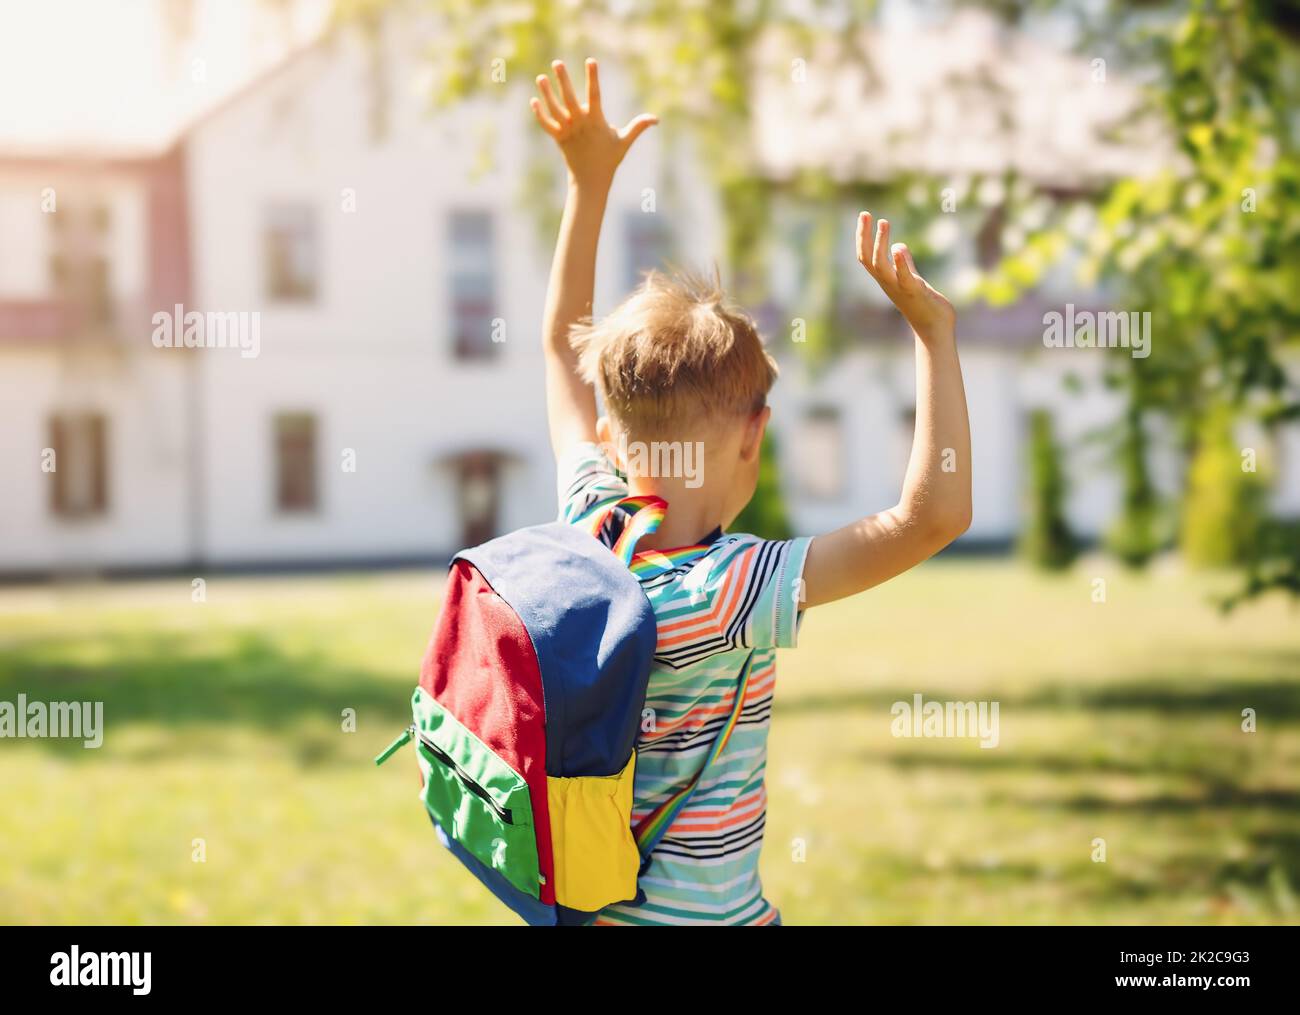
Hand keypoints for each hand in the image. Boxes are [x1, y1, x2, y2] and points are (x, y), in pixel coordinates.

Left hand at [530, 58, 657, 189]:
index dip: (593, 77)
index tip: (591, 60)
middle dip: (563, 80)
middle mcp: (580, 124)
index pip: (594, 94)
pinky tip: (534, 101)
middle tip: (557, 62)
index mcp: (596, 121)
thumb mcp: (624, 141)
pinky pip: (547, 124)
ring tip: (541, 78)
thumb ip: (638, 127)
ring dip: (547, 94)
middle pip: (569, 98)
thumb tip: (657, 119)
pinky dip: (540, 114)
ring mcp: (567, 131)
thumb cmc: (609, 158)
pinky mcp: (559, 139)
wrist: (590, 179)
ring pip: (554, 109)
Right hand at [856, 212, 955, 342]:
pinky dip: (900, 263)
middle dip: (865, 236)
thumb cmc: (925, 306)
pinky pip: (903, 277)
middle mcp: (888, 283)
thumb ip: (905, 264)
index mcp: (887, 279)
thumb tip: (898, 246)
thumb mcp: (913, 280)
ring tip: (884, 223)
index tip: (865, 216)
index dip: (863, 237)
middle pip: (868, 258)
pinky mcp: (915, 293)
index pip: (867, 256)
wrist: (935, 330)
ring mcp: (899, 288)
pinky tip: (898, 247)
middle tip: (866, 214)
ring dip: (880, 244)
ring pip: (881, 266)